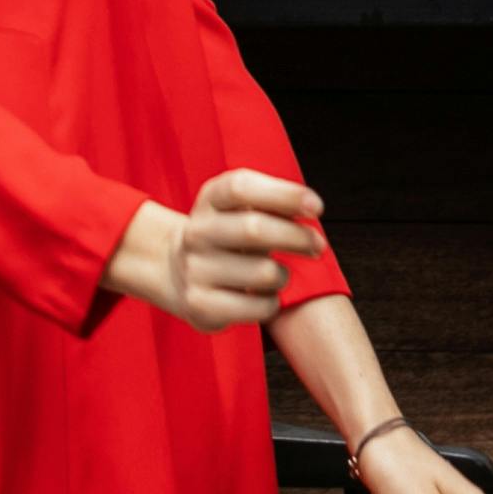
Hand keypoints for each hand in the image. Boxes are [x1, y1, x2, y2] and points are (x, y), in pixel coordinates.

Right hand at [102, 168, 325, 332]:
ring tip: (279, 274)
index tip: (317, 207)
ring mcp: (195, 269)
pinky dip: (272, 303)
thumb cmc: (226, 236)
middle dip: (297, 237)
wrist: (175, 272)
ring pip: (263, 272)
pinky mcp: (200, 304)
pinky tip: (265, 296)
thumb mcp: (239, 208)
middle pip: (254, 229)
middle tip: (318, 245)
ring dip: (283, 274)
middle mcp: (197, 232)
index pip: (241, 187)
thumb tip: (311, 207)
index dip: (284, 194)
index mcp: (210, 200)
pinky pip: (258, 306)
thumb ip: (271, 202)